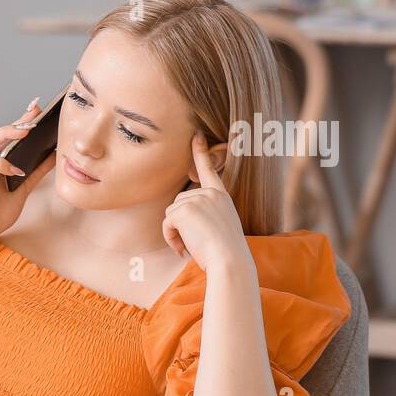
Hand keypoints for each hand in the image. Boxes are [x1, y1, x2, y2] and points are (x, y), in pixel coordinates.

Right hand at [0, 97, 58, 250]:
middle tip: (36, 114)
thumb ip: (36, 173)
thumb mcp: (23, 189)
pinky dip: (2, 165)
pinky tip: (17, 170)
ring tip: (27, 132)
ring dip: (7, 134)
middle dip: (18, 122)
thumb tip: (54, 156)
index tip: (38, 110)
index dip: (22, 121)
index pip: (8, 135)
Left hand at [161, 133, 251, 272]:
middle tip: (193, 242)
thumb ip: (202, 214)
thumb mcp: (217, 226)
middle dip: (179, 223)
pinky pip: (166, 222)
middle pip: (179, 202)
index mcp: (221, 196)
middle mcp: (210, 193)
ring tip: (191, 246)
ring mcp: (198, 199)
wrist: (229, 261)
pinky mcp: (186, 209)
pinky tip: (183, 247)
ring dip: (175, 232)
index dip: (200, 152)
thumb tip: (176, 215)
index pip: (209, 170)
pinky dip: (170, 237)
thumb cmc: (224, 253)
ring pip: (171, 212)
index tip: (196, 135)